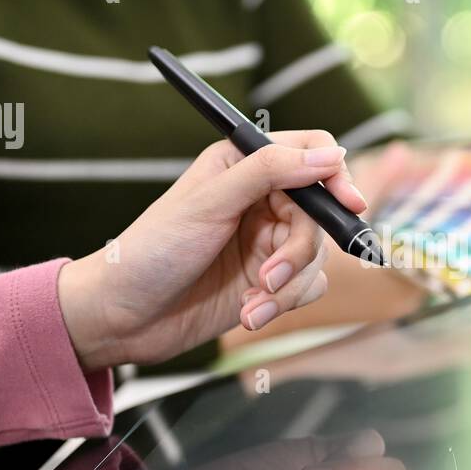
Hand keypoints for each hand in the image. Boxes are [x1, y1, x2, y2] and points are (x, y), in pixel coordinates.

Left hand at [58, 130, 367, 370]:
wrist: (122, 317)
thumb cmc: (151, 251)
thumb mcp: (209, 203)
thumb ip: (269, 171)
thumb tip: (330, 155)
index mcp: (242, 164)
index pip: (309, 152)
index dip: (334, 175)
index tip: (349, 204)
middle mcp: (260, 199)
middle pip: (319, 212)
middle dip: (299, 250)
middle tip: (271, 275)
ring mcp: (266, 242)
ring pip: (316, 255)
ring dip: (287, 285)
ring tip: (251, 301)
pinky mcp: (268, 282)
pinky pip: (306, 288)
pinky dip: (283, 304)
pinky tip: (248, 314)